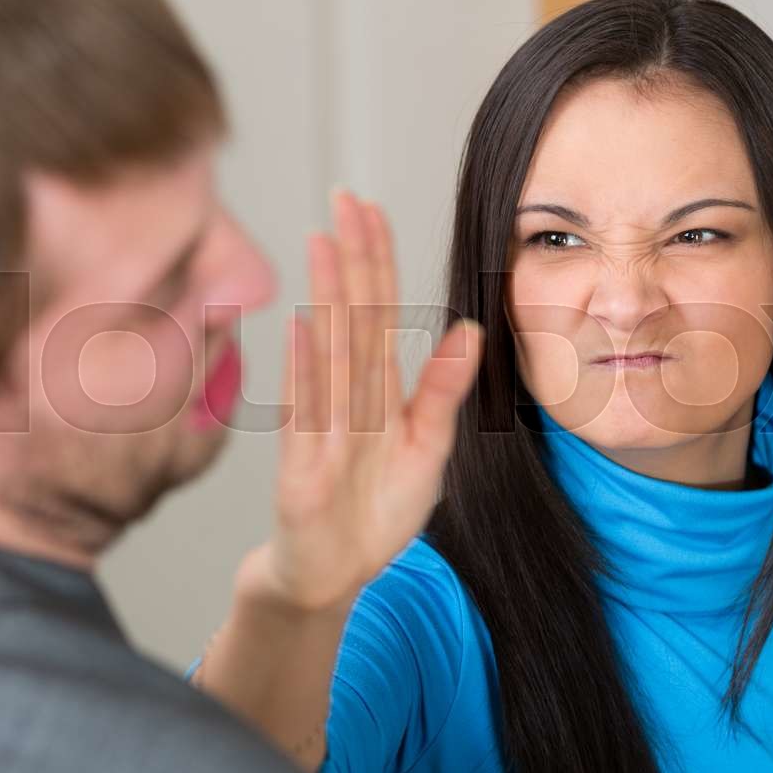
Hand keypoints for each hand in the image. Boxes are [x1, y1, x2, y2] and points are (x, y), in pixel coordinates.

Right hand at [244, 189, 482, 611]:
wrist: (331, 575)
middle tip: (346, 197)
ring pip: (329, 350)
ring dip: (328, 295)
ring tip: (326, 241)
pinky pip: (308, 412)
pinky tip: (304, 324)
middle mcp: (347, 398)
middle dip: (352, 255)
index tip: (371, 208)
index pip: (379, 309)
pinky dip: (306, 369)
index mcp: (378, 389)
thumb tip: (470, 330)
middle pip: (352, 315)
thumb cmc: (375, 513)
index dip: (378, 258)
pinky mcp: (302, 467)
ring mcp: (322, 427)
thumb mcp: (427, 453)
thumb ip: (443, 393)